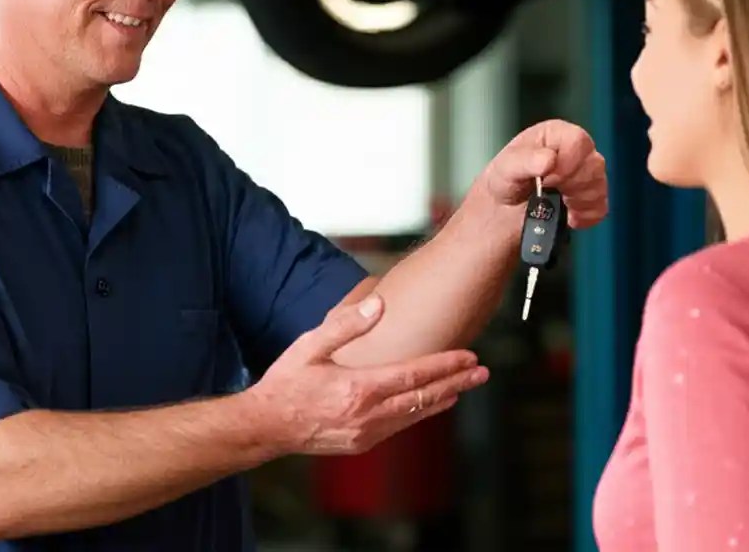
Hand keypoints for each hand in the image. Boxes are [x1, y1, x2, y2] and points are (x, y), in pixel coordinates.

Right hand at [245, 294, 488, 455]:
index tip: (469, 356)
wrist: (266, 426)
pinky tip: (429, 404)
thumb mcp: (309, 346)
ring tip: (463, 387)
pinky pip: (399, 427)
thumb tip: (378, 304)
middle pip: (424, 398)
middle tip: (482, 372)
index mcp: (358, 389)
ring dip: (442, 399)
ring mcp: (366, 433)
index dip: (445, 365)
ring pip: (415, 415)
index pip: (414, 376)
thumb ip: (345, 325)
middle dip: (456, 383)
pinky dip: (419, 413)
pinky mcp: (361, 444)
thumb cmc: (286, 382)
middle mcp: (368, 415)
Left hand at [481, 119, 607, 227]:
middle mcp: (575, 150)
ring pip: (598, 187)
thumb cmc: (505, 182)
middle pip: (593, 165)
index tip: (548, 179)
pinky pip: (600, 208)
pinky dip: (582, 216)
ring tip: (553, 201)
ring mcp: (587, 174)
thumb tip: (548, 159)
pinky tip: (565, 214)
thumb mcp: (505, 168)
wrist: (504, 210)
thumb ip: (524, 161)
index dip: (566, 164)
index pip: (578, 141)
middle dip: (569, 185)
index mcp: (556, 134)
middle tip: (547, 190)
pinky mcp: (592, 197)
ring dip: (575, 201)